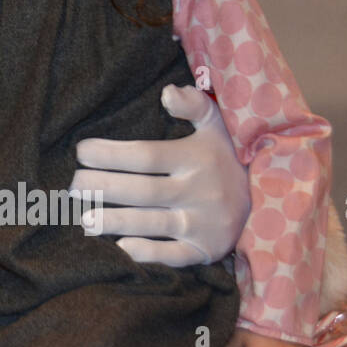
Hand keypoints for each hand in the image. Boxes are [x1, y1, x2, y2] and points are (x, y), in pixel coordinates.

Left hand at [71, 84, 248, 265]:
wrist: (273, 199)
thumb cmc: (226, 156)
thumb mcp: (217, 124)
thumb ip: (193, 104)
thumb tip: (167, 92)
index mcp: (197, 158)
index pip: (147, 156)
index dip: (111, 154)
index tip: (81, 151)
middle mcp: (200, 191)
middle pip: (143, 191)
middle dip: (104, 187)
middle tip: (73, 185)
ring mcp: (204, 223)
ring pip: (153, 223)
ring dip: (116, 222)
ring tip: (84, 219)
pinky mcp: (206, 250)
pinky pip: (174, 254)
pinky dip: (148, 252)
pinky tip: (121, 248)